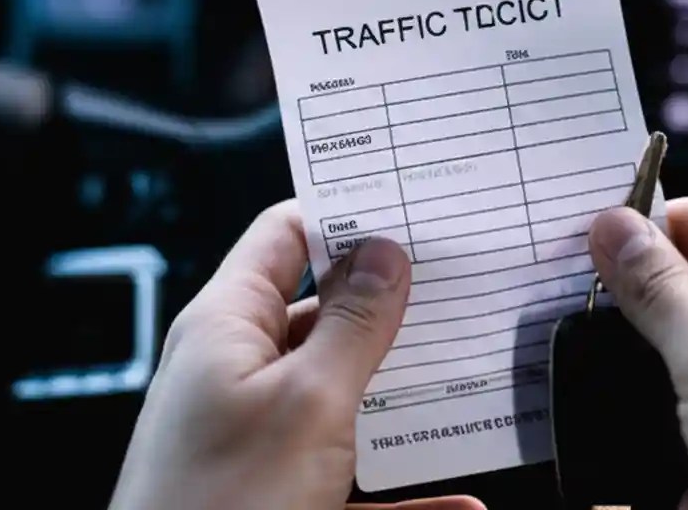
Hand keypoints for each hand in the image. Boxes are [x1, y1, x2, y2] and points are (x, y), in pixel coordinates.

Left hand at [109, 200, 483, 509]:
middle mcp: (236, 371)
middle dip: (388, 303)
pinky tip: (457, 502)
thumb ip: (352, 326)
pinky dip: (403, 489)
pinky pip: (349, 475)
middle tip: (459, 286)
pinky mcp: (275, 492)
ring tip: (469, 377)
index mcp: (227, 326)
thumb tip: (384, 253)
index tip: (410, 207)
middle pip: (321, 314)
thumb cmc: (219, 507)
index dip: (344, 213)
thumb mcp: (308, 403)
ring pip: (342, 395)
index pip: (284, 235)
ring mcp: (256, 435)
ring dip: (401, 394)